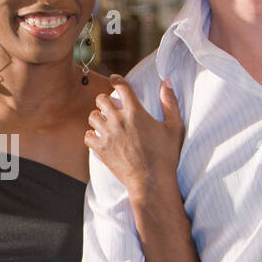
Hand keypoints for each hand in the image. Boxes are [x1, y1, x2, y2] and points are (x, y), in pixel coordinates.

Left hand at [86, 76, 183, 200]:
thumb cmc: (165, 155)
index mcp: (135, 112)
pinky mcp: (100, 150)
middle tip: (111, 105)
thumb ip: (170, 102)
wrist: (151, 182)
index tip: (114, 79)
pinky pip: (87, 136)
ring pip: (92, 116)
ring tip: (106, 122)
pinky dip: (92, 135)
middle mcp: (118, 121)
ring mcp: (107, 135)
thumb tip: (166, 82)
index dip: (116, 79)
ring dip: (98, 117)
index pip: (121, 86)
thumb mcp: (174, 127)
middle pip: (101, 99)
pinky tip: (100, 137)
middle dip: (105, 100)